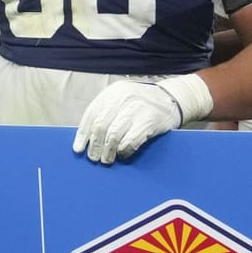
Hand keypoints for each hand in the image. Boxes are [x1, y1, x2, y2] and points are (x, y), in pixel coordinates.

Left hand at [72, 75, 212, 164]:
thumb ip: (107, 113)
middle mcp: (123, 98)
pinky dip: (124, 151)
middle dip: (94, 145)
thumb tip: (87, 137)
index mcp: (113, 92)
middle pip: (100, 126)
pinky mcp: (149, 121)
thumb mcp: (123, 99)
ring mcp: (137, 109)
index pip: (91, 114)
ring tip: (107, 160)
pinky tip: (123, 155)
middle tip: (94, 158)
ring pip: (113, 135)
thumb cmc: (143, 103)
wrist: (173, 98)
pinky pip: (130, 141)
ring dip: (107, 151)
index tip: (78, 149)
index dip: (83, 134)